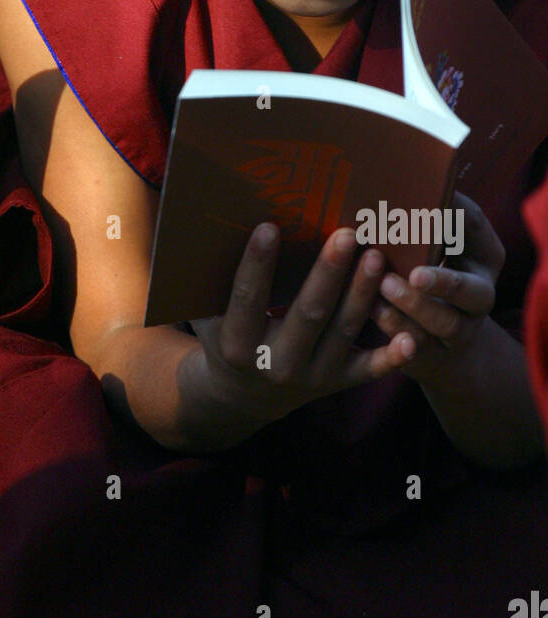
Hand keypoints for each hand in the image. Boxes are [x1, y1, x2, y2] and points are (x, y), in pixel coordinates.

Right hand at [190, 220, 416, 431]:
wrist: (242, 395)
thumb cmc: (224, 334)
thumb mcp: (207, 314)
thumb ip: (210, 279)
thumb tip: (211, 223)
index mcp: (237, 344)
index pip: (247, 299)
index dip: (257, 264)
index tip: (269, 226)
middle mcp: (275, 364)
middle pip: (308, 314)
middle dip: (329, 274)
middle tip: (346, 234)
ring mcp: (310, 377)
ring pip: (343, 332)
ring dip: (362, 294)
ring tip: (376, 256)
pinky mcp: (336, 383)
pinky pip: (367, 370)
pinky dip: (390, 357)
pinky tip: (410, 337)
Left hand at [371, 192, 502, 386]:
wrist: (437, 340)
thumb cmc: (425, 269)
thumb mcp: (429, 243)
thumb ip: (414, 218)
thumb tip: (376, 174)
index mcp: (482, 256)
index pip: (475, 227)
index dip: (453, 216)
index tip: (428, 205)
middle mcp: (479, 296)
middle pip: (473, 292)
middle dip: (446, 282)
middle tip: (415, 274)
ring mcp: (461, 331)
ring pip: (446, 324)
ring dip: (416, 307)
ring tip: (385, 288)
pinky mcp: (436, 356)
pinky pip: (419, 348)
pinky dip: (397, 330)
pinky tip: (374, 312)